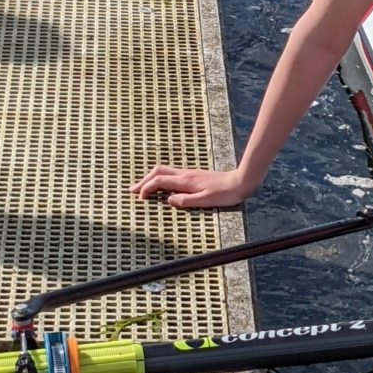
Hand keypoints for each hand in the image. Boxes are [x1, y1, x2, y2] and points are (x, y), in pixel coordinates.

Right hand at [130, 164, 251, 208]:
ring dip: (151, 178)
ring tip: (143, 187)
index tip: (140, 198)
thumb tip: (168, 200)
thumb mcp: (205, 201)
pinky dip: (161, 179)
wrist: (241, 181)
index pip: (159, 181)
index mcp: (186, 182)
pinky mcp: (194, 175)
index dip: (146, 188)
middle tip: (132, 190)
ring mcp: (190, 173)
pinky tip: (162, 186)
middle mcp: (185, 175)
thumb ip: (186, 201)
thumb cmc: (225, 194)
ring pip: (164, 171)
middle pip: (158, 172)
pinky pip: (172, 174)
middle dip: (144, 181)